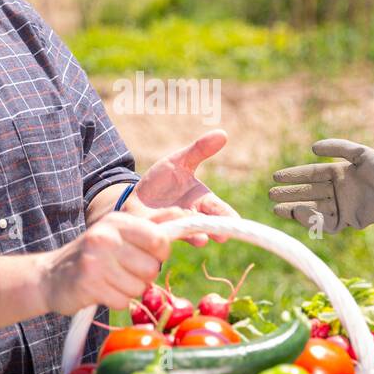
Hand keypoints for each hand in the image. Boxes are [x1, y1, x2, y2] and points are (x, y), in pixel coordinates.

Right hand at [40, 208, 186, 316]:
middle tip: (123, 270)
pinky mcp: (88, 284)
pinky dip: (115, 300)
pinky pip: (123, 301)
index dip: (160, 253)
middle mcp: (105, 236)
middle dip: (143, 275)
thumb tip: (183, 215)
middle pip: (152, 268)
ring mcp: (95, 260)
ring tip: (110, 280)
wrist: (51, 276)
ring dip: (128, 289)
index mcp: (117, 221)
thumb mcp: (120, 233)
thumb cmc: (94, 254)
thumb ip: (153, 224)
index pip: (159, 239)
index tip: (147, 255)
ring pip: (139, 288)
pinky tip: (101, 290)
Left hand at [130, 129, 236, 246]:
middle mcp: (190, 217)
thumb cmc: (164, 181)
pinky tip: (164, 229)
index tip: (236, 222)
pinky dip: (163, 230)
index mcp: (201, 202)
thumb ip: (199, 150)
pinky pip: (160, 232)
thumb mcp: (180, 161)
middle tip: (222, 236)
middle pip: (206, 226)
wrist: (137, 196)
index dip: (228, 216)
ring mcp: (173, 226)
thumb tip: (222, 134)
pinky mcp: (154, 231)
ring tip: (201, 240)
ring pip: (184, 233)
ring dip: (192, 235)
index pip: (219, 210)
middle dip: (214, 230)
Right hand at [268, 139, 373, 234]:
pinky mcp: (347, 220)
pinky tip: (301, 216)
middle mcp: (336, 190)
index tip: (276, 176)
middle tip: (271, 194)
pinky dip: (313, 221)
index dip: (294, 175)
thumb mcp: (361, 153)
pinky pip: (326, 223)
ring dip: (295, 209)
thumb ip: (338, 147)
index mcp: (337, 173)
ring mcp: (341, 206)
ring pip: (312, 208)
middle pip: (307, 192)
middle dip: (289, 193)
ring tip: (277, 209)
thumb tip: (312, 148)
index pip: (310, 174)